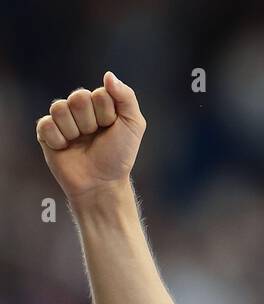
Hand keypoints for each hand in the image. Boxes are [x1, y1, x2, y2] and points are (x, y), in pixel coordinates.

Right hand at [36, 72, 145, 205]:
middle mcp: (79, 108)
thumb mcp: (133, 125)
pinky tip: (66, 148)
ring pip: (60, 108)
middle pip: (78, 98)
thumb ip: (126, 97)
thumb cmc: (119, 156)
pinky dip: (59, 139)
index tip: (112, 128)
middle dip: (91, 122)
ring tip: (81, 143)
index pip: (99, 93)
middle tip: (95, 136)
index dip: (107, 114)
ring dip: (75, 130)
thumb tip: (108, 75)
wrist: (103, 183)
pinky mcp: (46, 132)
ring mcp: (62, 119)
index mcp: (99, 103)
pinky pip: (46, 124)